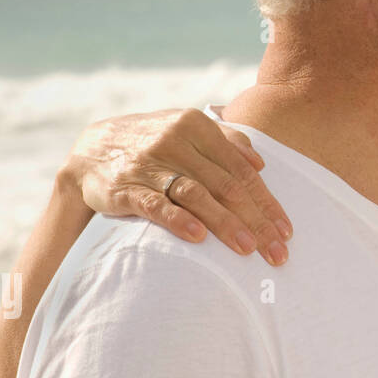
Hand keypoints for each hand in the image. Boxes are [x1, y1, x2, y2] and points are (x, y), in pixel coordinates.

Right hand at [63, 108, 292, 264]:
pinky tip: (198, 237)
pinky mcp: (123, 187)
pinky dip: (178, 220)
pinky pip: (155, 205)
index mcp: (196, 126)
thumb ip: (226, 142)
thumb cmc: (155, 143)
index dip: (266, 202)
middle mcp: (174, 141)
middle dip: (255, 221)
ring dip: (225, 224)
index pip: (241, 170)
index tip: (286, 230)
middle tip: (276, 251)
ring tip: (248, 249)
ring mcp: (149, 164)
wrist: (91, 150)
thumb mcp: (188, 131)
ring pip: (196, 195)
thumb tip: (261, 163)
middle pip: (225, 186)